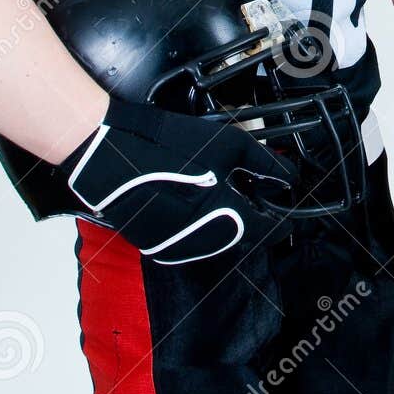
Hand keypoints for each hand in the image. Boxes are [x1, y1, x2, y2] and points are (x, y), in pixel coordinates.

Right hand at [61, 98, 294, 264]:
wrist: (107, 154)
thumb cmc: (166, 146)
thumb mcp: (228, 145)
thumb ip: (265, 166)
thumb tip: (287, 179)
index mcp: (228, 221)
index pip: (270, 231)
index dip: (280, 215)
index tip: (281, 201)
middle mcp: (203, 244)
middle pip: (242, 236)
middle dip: (250, 213)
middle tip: (247, 185)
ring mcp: (176, 248)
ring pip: (216, 239)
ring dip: (223, 218)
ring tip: (214, 184)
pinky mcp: (154, 245)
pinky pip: (188, 239)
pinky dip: (197, 222)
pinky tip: (188, 194)